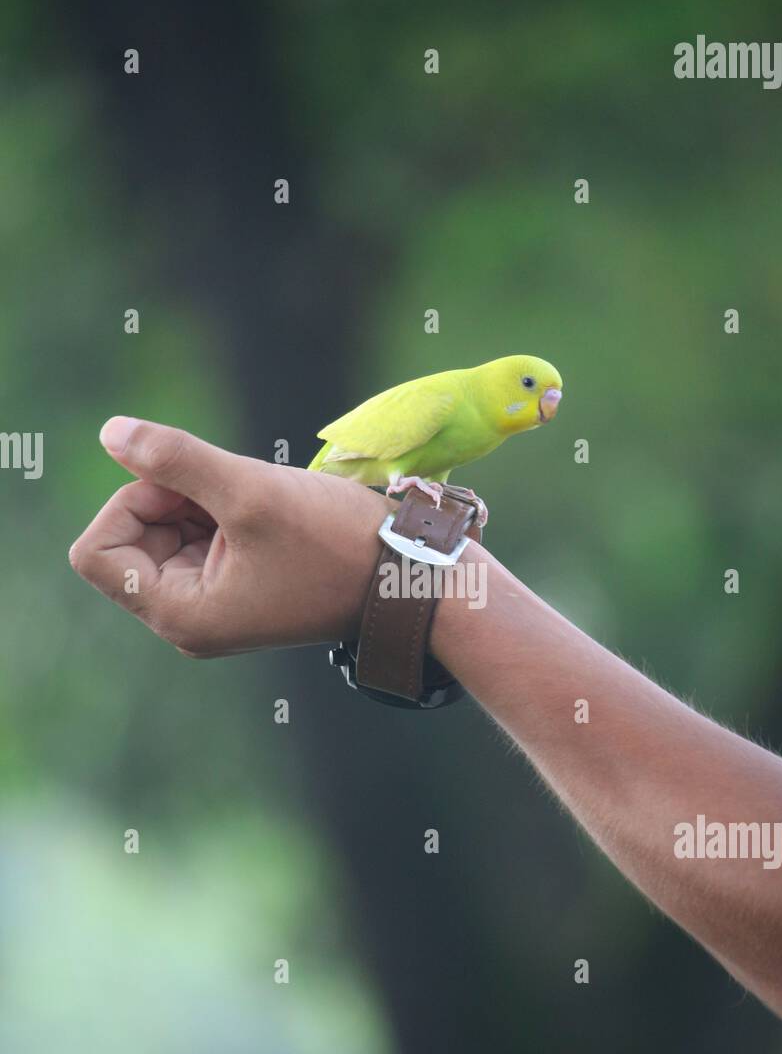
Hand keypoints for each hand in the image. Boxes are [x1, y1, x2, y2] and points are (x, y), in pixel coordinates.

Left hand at [69, 417, 387, 655]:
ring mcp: (214, 606)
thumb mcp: (250, 491)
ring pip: (164, 533)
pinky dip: (218, 510)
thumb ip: (174, 459)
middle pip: (127, 539)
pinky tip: (265, 509)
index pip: (97, 552)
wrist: (412, 580)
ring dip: (198, 500)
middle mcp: (188, 621)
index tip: (185, 488)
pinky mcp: (238, 588)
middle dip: (166, 499)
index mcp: (181, 615)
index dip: (128, 503)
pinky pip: (198, 538)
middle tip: (229, 491)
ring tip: (256, 502)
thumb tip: (109, 432)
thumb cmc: (337, 543)